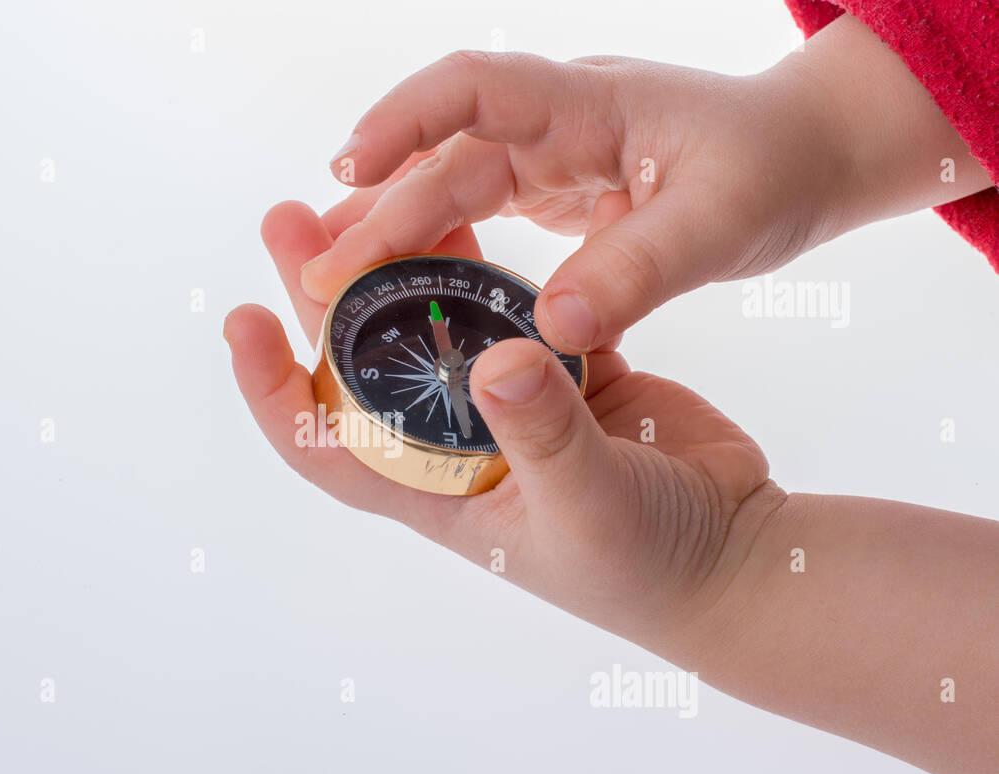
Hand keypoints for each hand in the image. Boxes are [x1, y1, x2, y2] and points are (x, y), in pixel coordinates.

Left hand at [226, 198, 787, 657]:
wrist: (736, 553)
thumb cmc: (650, 563)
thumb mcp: (589, 506)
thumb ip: (544, 433)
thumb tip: (494, 360)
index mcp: (437, 492)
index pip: (328, 441)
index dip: (274, 388)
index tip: (243, 321)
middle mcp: (456, 446)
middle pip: (365, 365)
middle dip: (320, 297)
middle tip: (286, 221)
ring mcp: (507, 408)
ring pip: (432, 327)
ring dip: (397, 270)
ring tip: (360, 201)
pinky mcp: (562, 376)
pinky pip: (506, 312)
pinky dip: (482, 270)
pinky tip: (459, 216)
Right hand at [299, 17, 991, 353]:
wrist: (810, 153)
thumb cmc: (775, 170)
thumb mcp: (721, 223)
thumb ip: (638, 272)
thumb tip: (551, 330)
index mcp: (590, 104)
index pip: (477, 87)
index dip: (404, 120)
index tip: (348, 169)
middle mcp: (556, 122)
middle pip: (445, 156)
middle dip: (378, 213)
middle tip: (318, 279)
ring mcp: (551, 155)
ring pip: (450, 184)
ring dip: (391, 229)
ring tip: (329, 280)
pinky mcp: (555, 189)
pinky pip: (476, 210)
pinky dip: (432, 241)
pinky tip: (397, 278)